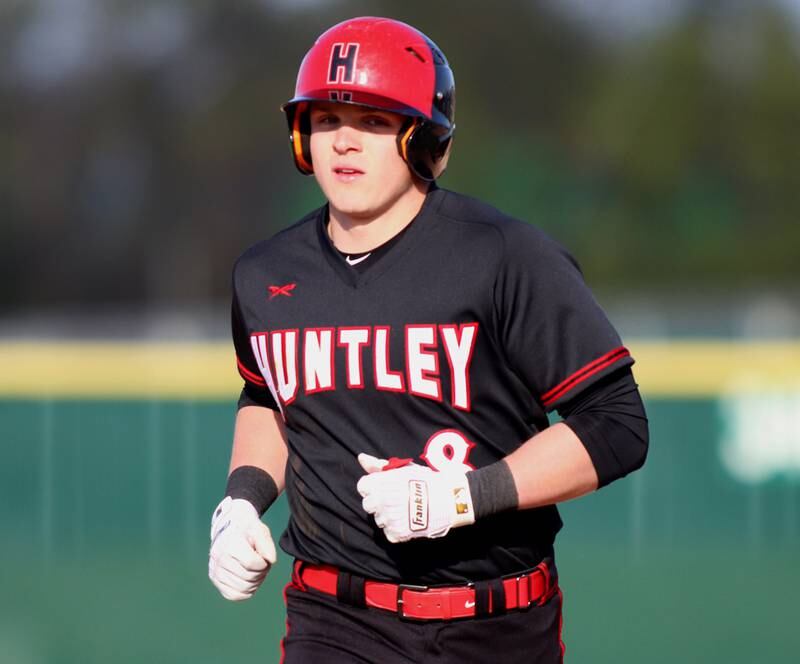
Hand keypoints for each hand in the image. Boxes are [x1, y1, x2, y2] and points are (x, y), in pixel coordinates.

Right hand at [208, 497, 276, 600]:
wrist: (229, 528)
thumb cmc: (246, 530)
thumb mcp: (259, 530)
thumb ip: (267, 544)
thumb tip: (270, 561)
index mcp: (230, 544)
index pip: (252, 563)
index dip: (264, 563)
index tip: (264, 557)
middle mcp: (219, 558)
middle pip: (248, 577)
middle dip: (261, 573)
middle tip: (262, 564)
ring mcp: (215, 570)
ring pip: (242, 589)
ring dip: (255, 582)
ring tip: (256, 571)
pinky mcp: (215, 579)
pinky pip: (233, 595)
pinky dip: (245, 592)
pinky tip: (249, 580)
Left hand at [355, 453, 474, 542]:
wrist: (447, 498)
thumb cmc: (425, 481)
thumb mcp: (402, 469)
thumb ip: (378, 465)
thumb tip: (361, 458)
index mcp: (380, 483)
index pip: (362, 487)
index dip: (373, 487)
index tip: (385, 487)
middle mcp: (381, 501)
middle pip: (368, 505)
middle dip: (379, 502)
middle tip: (396, 499)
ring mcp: (389, 518)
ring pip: (379, 520)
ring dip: (388, 516)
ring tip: (405, 509)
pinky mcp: (398, 532)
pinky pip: (389, 533)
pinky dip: (397, 530)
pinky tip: (408, 521)